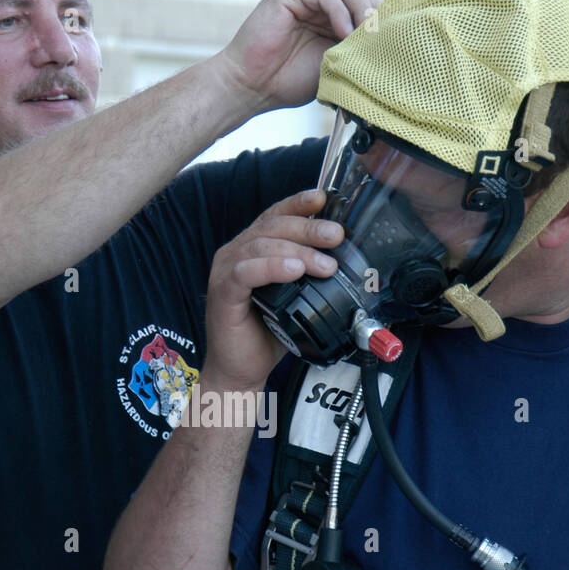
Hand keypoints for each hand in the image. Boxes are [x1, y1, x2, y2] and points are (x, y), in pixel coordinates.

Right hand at [202, 188, 343, 393]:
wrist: (240, 370)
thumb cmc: (265, 335)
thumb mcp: (295, 299)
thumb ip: (310, 277)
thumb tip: (346, 263)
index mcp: (252, 250)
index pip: (276, 217)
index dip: (298, 204)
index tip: (324, 199)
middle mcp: (236, 254)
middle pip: (272, 227)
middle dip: (308, 228)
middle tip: (336, 235)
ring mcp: (226, 272)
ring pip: (261, 246)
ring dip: (297, 251)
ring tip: (324, 263)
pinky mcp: (222, 293)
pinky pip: (246, 272)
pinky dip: (272, 267)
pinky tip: (293, 270)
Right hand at [212, 0, 377, 115]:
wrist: (252, 88)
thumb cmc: (287, 83)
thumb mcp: (333, 67)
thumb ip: (353, 52)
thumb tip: (388, 49)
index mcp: (331, 21)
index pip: (364, 8)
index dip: (380, 20)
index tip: (393, 39)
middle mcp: (318, 6)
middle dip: (374, 12)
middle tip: (382, 34)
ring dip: (361, 7)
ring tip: (367, 30)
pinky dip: (339, 10)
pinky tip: (344, 32)